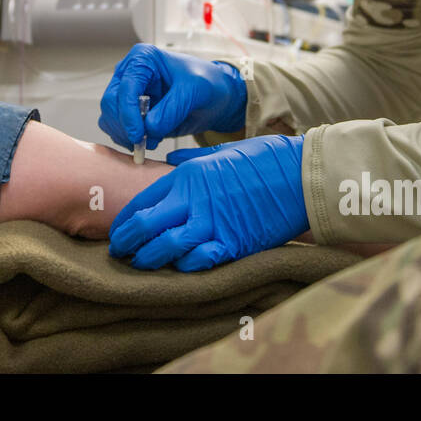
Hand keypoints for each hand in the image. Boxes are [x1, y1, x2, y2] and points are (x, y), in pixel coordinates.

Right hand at [97, 44, 246, 153]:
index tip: (139, 135)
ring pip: (110, 117)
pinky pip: (116, 127)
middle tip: (143, 143)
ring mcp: (126, 92)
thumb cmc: (206, 83)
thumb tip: (150, 127)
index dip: (128, 114)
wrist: (213, 96)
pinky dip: (127, 139)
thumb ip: (173, 108)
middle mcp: (129, 73)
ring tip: (151, 142)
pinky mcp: (128, 110)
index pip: (125, 88)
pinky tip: (147, 141)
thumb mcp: (195, 91)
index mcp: (142, 58)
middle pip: (111, 103)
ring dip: (125, 135)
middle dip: (125, 126)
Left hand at [107, 134, 308, 270]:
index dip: (125, 220)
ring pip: (166, 248)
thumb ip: (192, 158)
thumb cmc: (265, 159)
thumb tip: (172, 158)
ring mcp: (212, 224)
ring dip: (150, 259)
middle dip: (127, 242)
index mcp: (188, 175)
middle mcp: (194, 200)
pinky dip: (185, 267)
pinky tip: (179, 269)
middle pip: (146, 226)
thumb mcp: (222, 151)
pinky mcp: (233, 244)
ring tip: (142, 265)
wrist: (302, 176)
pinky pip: (198, 261)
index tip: (118, 231)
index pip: (142, 201)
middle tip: (120, 253)